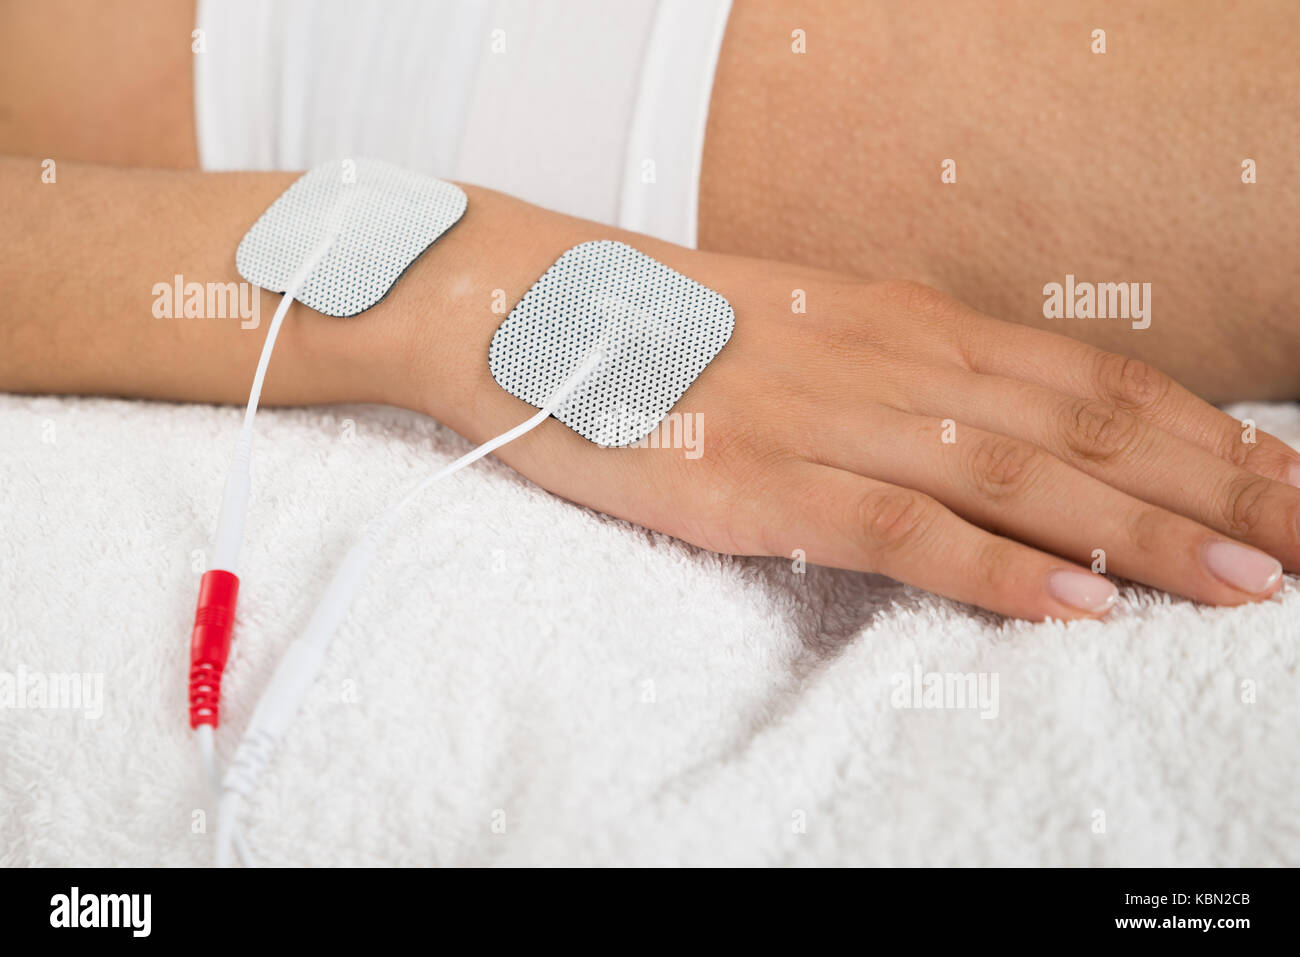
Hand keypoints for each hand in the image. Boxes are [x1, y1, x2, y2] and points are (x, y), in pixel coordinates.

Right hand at [416, 209, 1296, 619]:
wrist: (531, 306)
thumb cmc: (671, 326)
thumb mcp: (812, 328)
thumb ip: (907, 375)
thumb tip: (996, 429)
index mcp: (905, 321)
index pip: (1089, 377)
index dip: (1200, 433)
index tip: (1280, 482)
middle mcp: (890, 360)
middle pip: (1086, 426)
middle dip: (1213, 489)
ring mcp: (829, 419)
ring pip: (1021, 476)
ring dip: (1143, 535)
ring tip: (1246, 586)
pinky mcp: (761, 483)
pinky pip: (904, 530)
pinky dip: (999, 569)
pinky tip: (1078, 608)